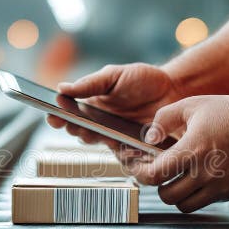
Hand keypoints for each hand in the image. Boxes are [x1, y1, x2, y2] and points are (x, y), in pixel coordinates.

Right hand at [46, 63, 183, 146]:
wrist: (175, 90)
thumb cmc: (144, 80)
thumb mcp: (115, 75)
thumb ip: (90, 83)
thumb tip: (61, 88)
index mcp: (92, 105)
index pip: (70, 114)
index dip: (59, 116)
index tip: (52, 116)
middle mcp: (101, 124)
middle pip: (81, 132)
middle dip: (74, 129)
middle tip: (73, 124)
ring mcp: (116, 137)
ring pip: (99, 143)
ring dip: (94, 139)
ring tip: (91, 132)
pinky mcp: (133, 147)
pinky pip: (122, 153)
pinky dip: (117, 150)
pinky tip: (115, 142)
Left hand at [123, 95, 228, 211]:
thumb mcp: (194, 105)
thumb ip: (165, 119)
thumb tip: (149, 137)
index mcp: (191, 150)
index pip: (154, 176)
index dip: (140, 174)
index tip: (138, 169)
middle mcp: (204, 173)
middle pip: (166, 196)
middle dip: (158, 185)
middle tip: (160, 172)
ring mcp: (220, 186)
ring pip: (185, 205)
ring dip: (177, 194)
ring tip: (178, 178)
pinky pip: (206, 202)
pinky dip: (197, 195)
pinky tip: (200, 177)